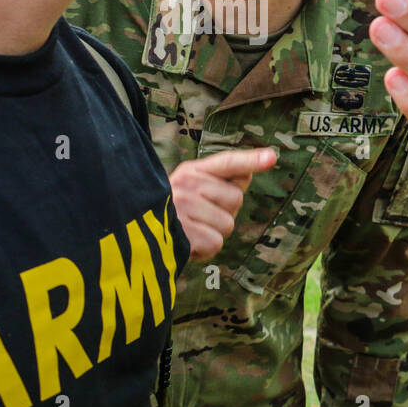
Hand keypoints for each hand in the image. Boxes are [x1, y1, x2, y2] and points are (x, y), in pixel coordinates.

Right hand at [170, 147, 277, 261]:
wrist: (135, 236)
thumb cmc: (170, 212)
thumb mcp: (189, 188)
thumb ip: (218, 180)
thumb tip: (247, 175)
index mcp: (191, 171)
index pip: (226, 163)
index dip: (251, 160)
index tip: (272, 157)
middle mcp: (187, 185)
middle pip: (235, 198)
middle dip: (224, 212)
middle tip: (199, 216)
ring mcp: (184, 209)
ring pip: (228, 224)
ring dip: (214, 232)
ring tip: (191, 230)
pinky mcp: (185, 234)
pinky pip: (216, 243)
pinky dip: (205, 250)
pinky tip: (188, 244)